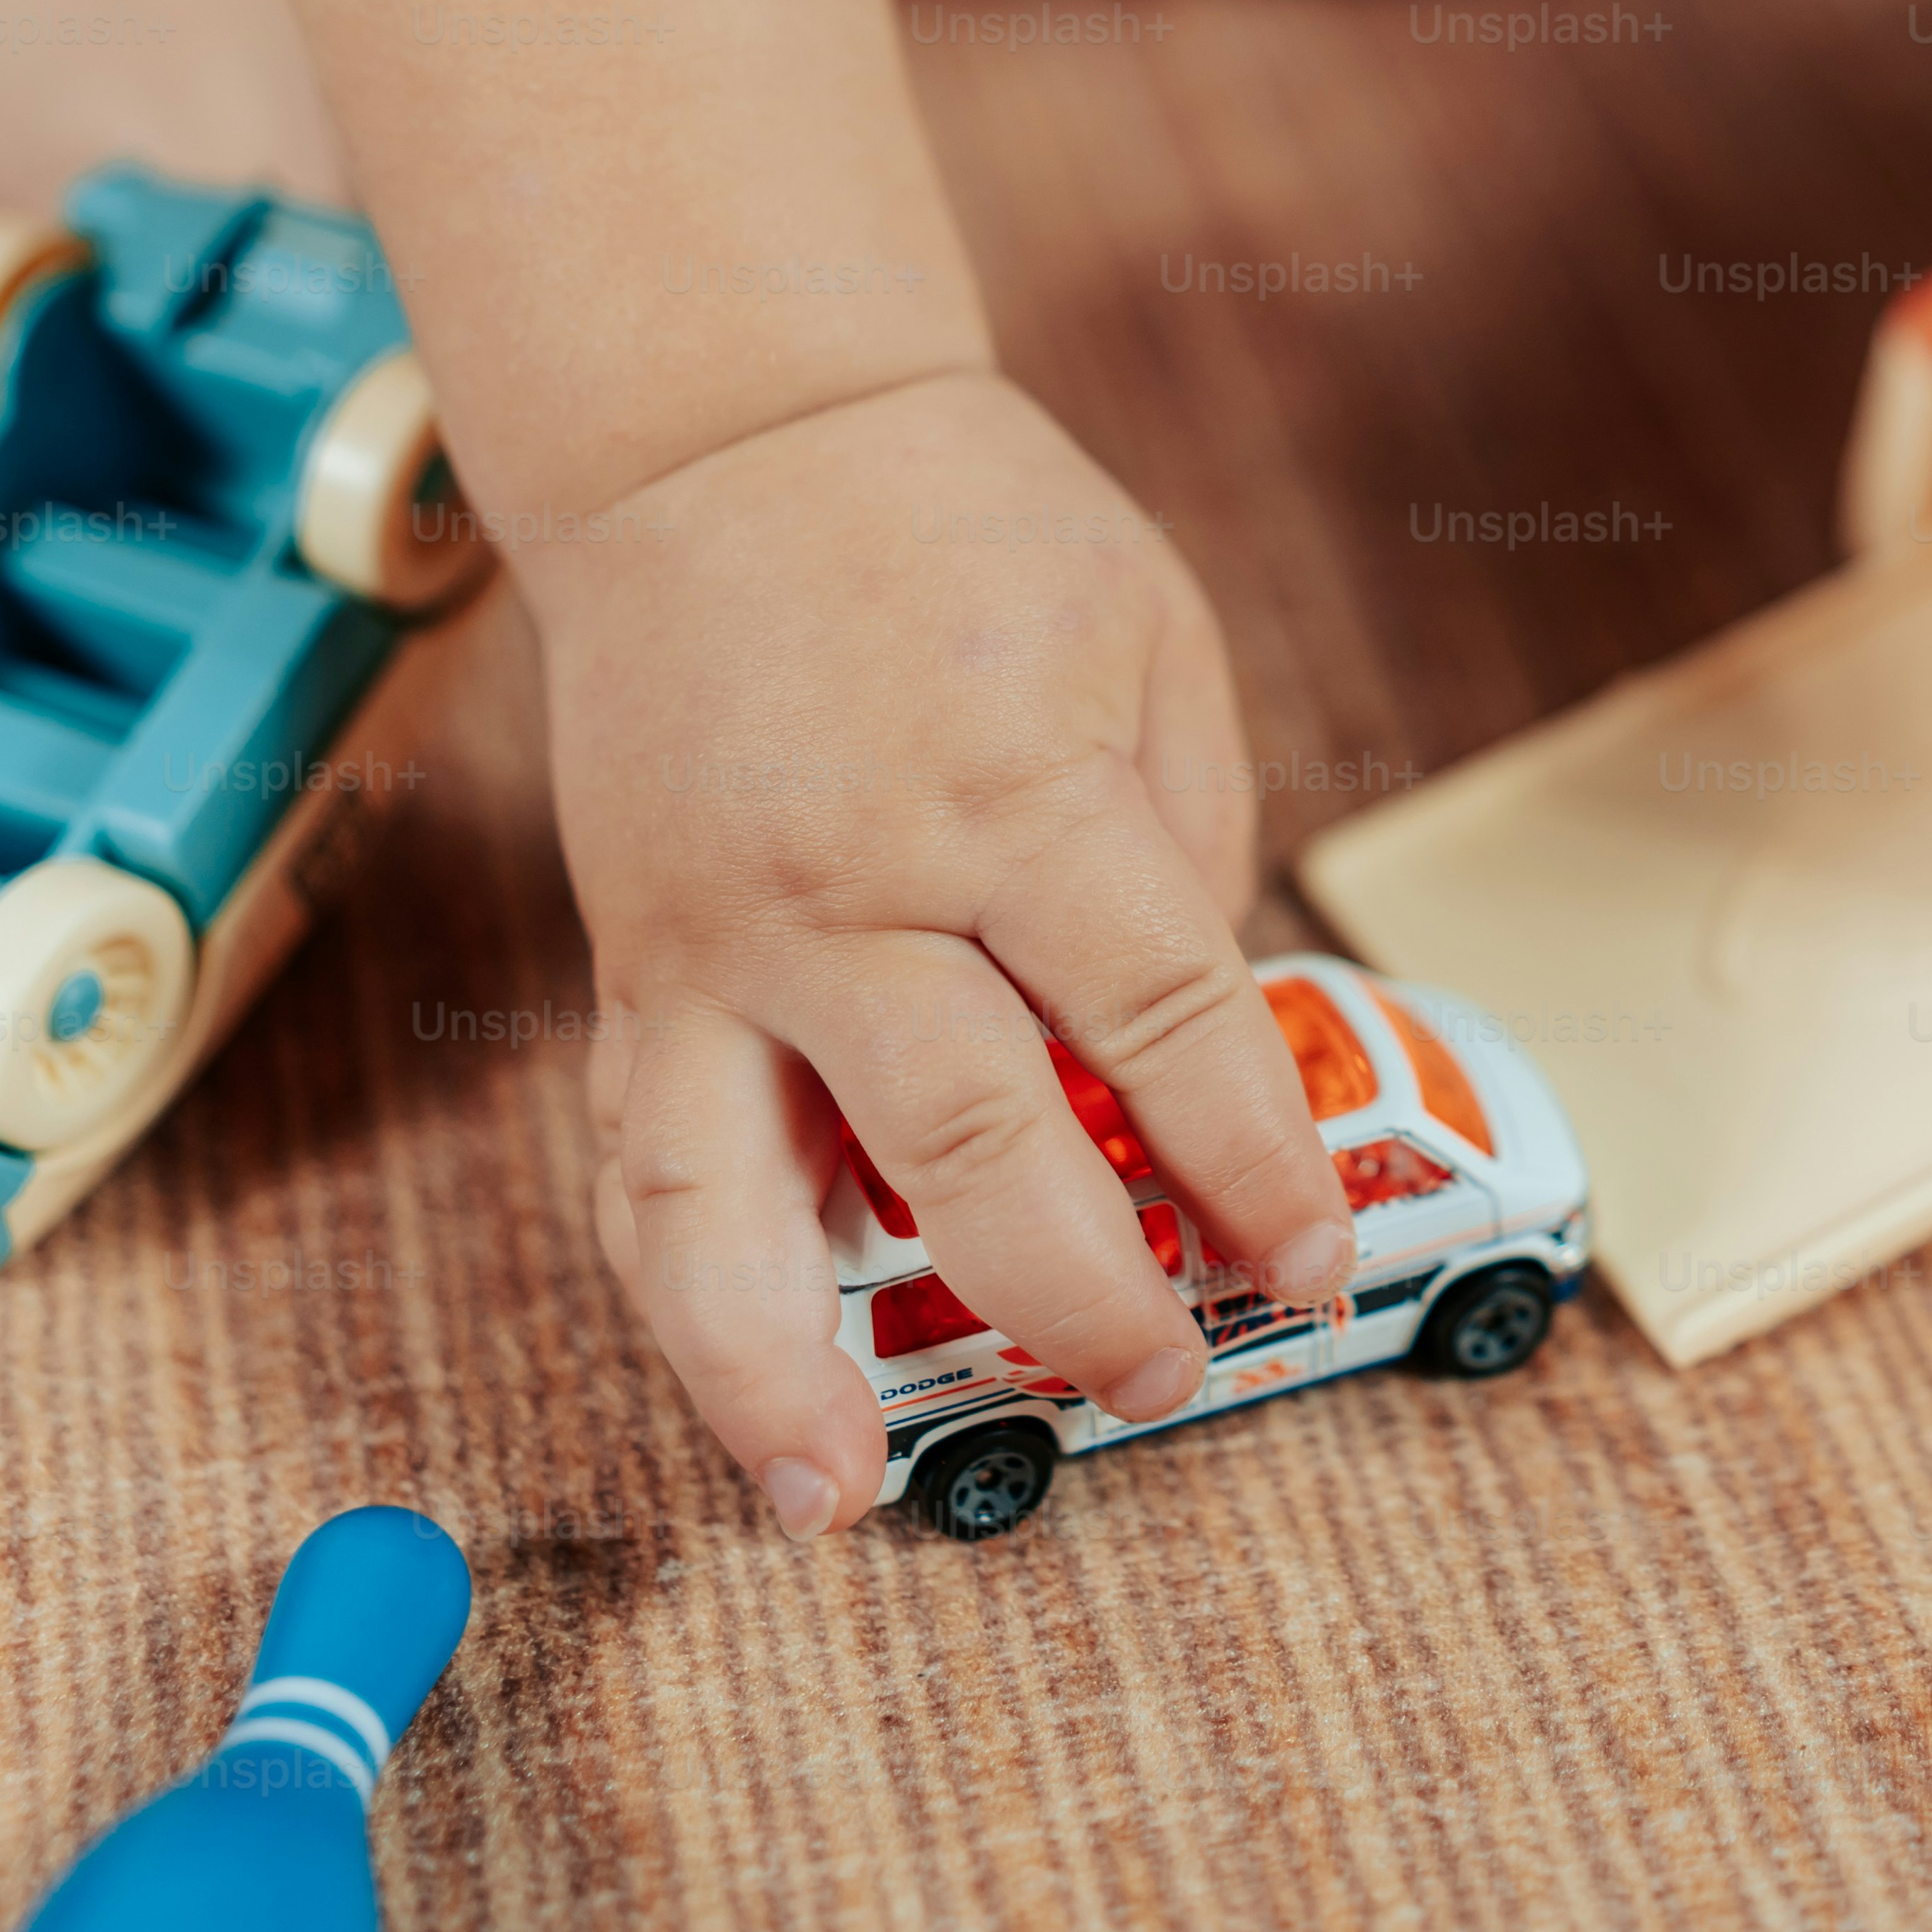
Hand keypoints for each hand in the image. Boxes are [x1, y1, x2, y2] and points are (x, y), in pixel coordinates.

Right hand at [533, 368, 1352, 1537]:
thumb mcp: (1147, 641)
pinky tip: (737, 1389)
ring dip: (777, 1364)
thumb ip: (1179, 852)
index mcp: (1014, 789)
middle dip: (1076, 1288)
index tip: (1300, 1258)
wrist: (723, 431)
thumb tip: (1197, 1060)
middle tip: (1155, 1379)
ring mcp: (715, 931)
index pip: (1160, 1024)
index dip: (1247, 1164)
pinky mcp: (631, 958)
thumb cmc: (964, 526)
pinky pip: (641, 1153)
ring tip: (834, 1500)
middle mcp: (850, 880)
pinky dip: (685, 1288)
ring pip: (727, 1188)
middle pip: (968, 1137)